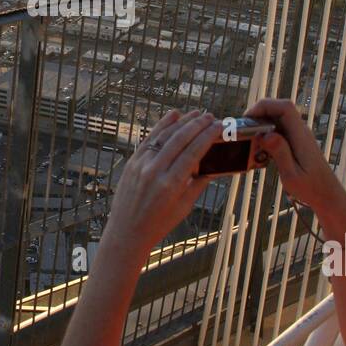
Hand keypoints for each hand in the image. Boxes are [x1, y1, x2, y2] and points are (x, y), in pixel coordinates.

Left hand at [101, 110, 218, 256]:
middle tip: (211, 116)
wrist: (127, 232)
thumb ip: (199, 183)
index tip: (218, 126)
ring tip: (196, 113)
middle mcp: (154, 171)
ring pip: (164, 135)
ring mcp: (140, 165)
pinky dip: (162, 125)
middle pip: (180, 139)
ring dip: (182, 122)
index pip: (193, 152)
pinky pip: (150, 138)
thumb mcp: (184, 206)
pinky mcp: (132, 162)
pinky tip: (174, 115)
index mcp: (170, 185)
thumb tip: (216, 165)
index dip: (208, 136)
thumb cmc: (158, 224)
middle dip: (197, 124)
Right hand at [247, 98, 345, 228]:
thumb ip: (280, 153)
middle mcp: (301, 131)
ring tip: (251, 141)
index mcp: (300, 136)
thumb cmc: (311, 187)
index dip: (265, 106)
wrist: (327, 194)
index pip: (285, 108)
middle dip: (259, 114)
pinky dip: (267, 135)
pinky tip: (261, 151)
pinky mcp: (296, 142)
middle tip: (245, 130)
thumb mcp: (291, 175)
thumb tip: (265, 134)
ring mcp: (299, 135)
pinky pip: (279, 130)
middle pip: (279, 109)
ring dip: (262, 125)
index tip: (248, 118)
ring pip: (278, 119)